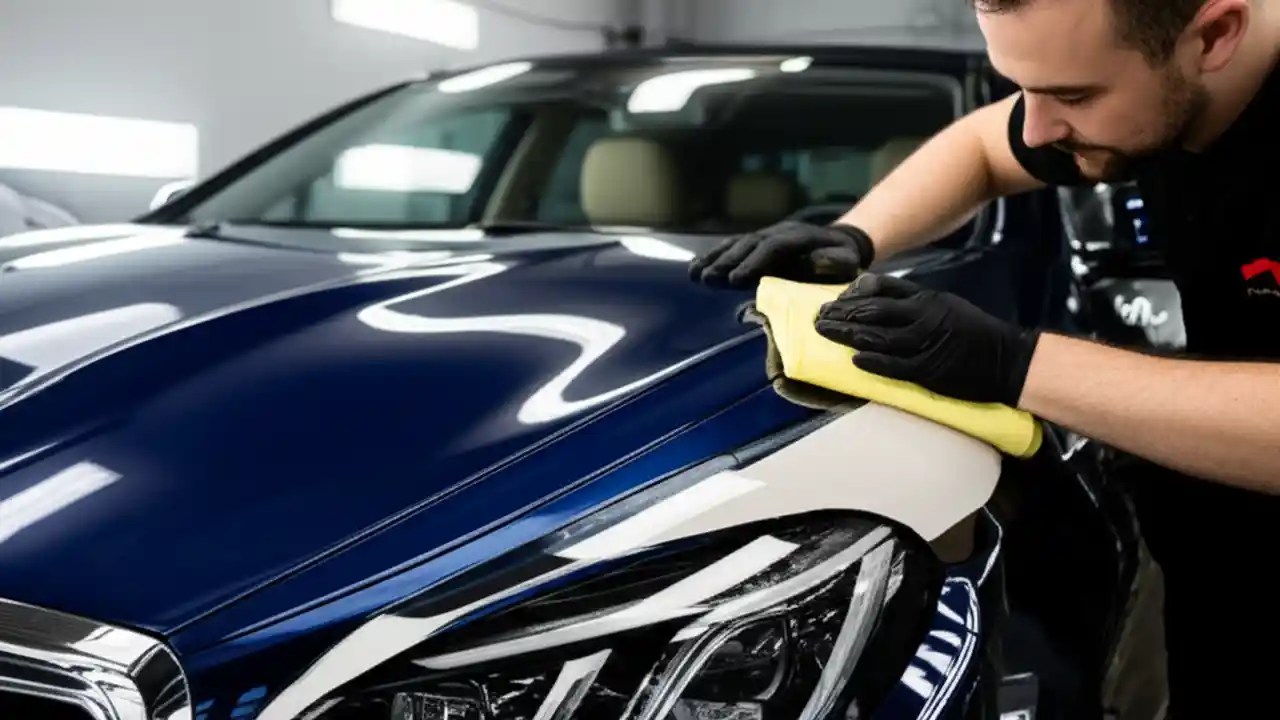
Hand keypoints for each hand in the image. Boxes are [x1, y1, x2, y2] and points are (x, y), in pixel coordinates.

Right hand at [689, 220, 874, 286]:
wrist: (841, 241)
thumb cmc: (844, 259)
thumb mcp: (847, 261)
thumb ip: (832, 262)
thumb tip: (812, 262)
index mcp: (800, 237)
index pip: (773, 247)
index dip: (753, 262)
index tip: (735, 280)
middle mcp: (779, 232)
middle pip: (749, 244)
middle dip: (727, 261)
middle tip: (708, 278)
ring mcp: (767, 235)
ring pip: (737, 244)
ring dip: (715, 259)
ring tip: (695, 274)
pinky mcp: (758, 243)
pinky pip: (734, 247)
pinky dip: (714, 257)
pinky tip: (696, 269)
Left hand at [813, 273, 1040, 405]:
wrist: (1006, 360)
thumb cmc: (970, 331)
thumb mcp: (942, 304)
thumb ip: (908, 298)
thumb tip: (866, 290)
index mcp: (926, 300)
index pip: (880, 291)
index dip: (851, 295)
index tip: (831, 302)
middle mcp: (924, 318)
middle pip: (873, 312)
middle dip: (841, 315)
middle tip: (817, 319)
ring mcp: (927, 345)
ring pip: (879, 337)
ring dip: (848, 336)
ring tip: (825, 334)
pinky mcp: (930, 371)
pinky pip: (896, 366)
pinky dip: (873, 362)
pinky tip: (854, 360)